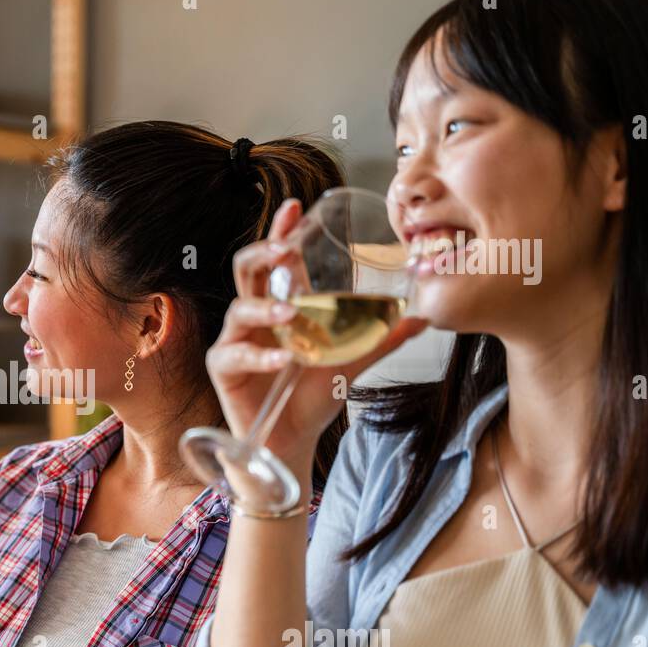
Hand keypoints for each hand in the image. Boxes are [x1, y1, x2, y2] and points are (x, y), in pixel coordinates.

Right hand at [209, 198, 428, 463]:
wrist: (290, 439)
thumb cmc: (311, 395)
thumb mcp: (350, 362)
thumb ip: (379, 338)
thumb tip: (423, 318)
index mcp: (280, 305)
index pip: (277, 260)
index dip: (282, 231)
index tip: (297, 208)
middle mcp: (254, 316)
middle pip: (247, 270)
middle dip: (263, 253)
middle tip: (284, 250)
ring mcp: (236, 339)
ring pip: (239, 309)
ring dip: (265, 307)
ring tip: (290, 313)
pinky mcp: (224, 367)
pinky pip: (236, 353)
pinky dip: (260, 355)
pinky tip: (282, 359)